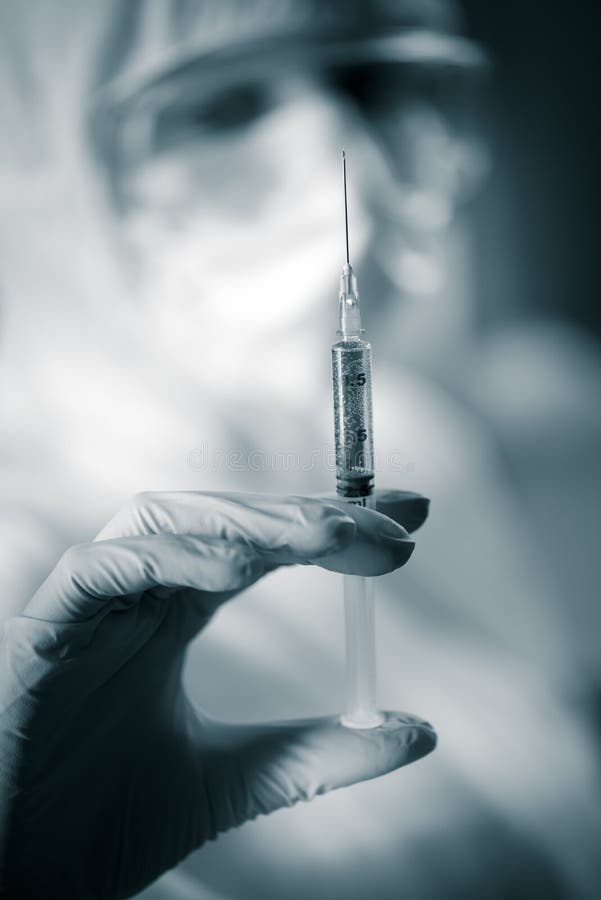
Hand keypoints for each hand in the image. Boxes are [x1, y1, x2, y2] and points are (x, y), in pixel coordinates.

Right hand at [0, 491, 434, 898]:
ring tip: (326, 537)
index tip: (410, 517)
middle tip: (386, 527)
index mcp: (174, 616)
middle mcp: (137, 597)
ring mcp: (90, 607)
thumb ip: (317, 755)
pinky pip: (97, 569)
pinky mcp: (42, 630)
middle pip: (223, 520)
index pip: (261, 545)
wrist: (27, 879)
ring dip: (246, 521)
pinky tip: (232, 570)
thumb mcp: (236, 783)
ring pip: (162, 521)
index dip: (330, 525)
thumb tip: (420, 732)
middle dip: (304, 515)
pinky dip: (162, 556)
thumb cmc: (111, 819)